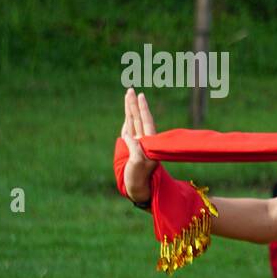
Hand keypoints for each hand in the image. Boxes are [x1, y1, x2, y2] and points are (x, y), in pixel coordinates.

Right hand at [120, 88, 160, 203]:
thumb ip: (136, 149)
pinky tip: (128, 114)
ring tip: (128, 96)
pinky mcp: (130, 147)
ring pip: (132, 122)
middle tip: (131, 89)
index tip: (141, 96)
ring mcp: (137, 143)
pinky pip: (128, 130)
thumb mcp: (139, 164)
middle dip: (134, 104)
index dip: (143, 108)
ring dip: (130, 109)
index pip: (146, 121)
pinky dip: (127, 121)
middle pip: (138, 118)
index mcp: (149, 143)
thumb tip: (130, 137)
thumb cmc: (140, 177)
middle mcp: (144, 140)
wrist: (138, 187)